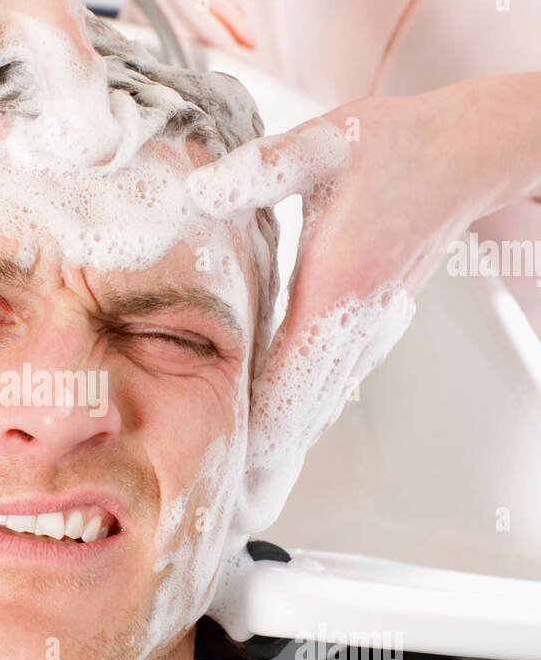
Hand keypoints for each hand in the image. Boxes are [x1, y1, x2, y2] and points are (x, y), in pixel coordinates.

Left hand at [186, 77, 540, 531]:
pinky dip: (309, 418)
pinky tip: (289, 439)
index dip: (259, 437)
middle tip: (232, 515)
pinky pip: (337, 384)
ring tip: (254, 496)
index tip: (233, 480)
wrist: (466, 153)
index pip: (289, 384)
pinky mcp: (374, 322)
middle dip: (268, 466)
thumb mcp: (322, 144)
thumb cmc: (397, 146)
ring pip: (323, 406)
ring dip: (288, 449)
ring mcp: (368, 328)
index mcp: (334, 291)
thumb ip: (258, 172)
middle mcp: (354, 323)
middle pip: (306, 415)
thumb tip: (194, 193)